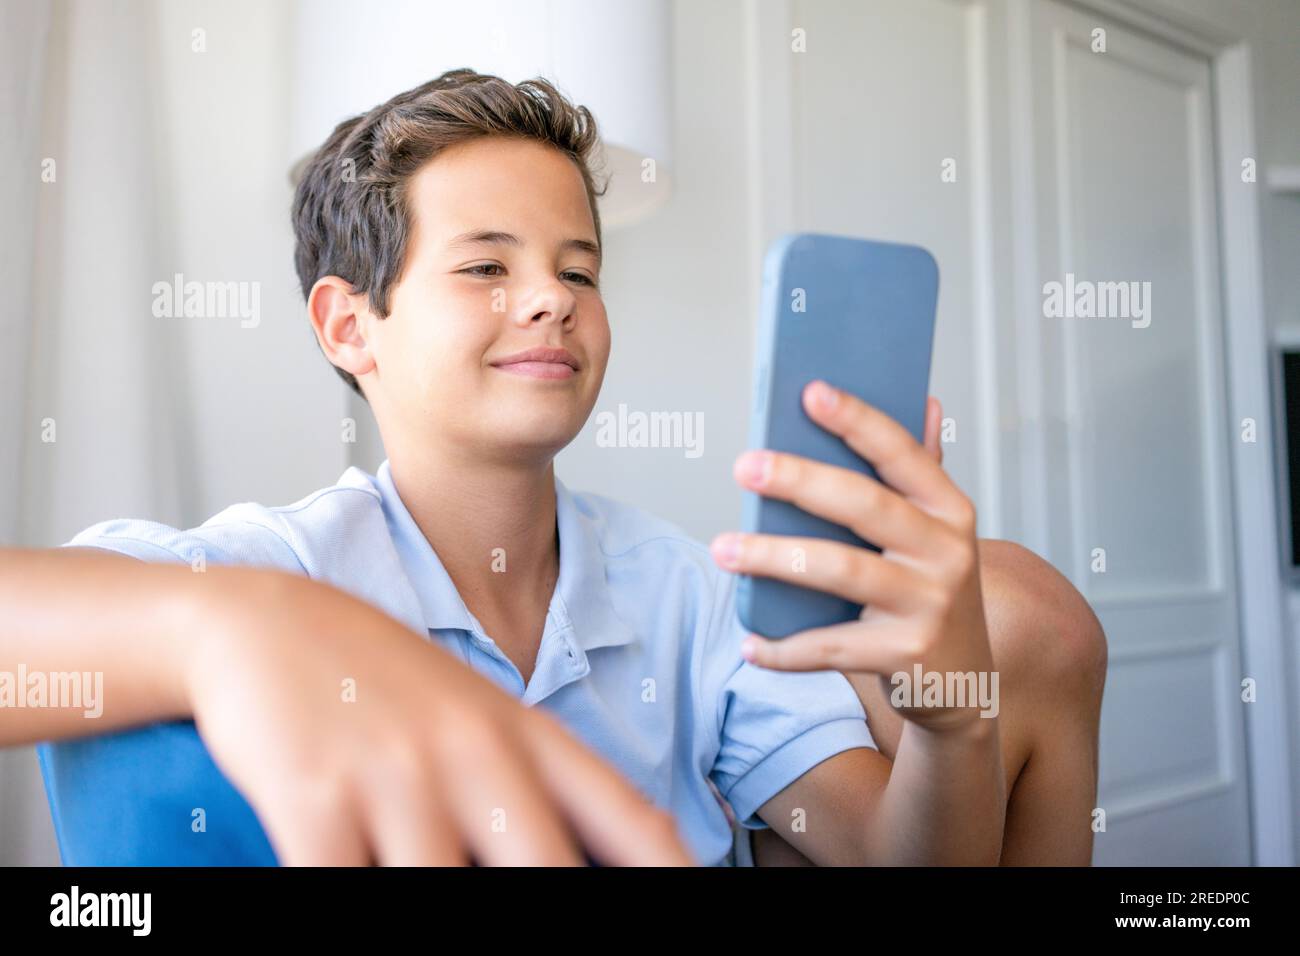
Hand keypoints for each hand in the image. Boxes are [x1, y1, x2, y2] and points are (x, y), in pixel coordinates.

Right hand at [181, 570, 691, 864]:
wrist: (272, 621)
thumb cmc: (388, 686)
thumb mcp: (481, 719)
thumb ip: (543, 786)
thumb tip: (616, 852)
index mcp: (528, 737)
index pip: (632, 821)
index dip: (673, 873)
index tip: (698, 896)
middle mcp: (477, 754)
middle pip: (548, 870)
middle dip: (555, 912)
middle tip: (543, 932)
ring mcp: (398, 775)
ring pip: (442, 890)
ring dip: (441, 901)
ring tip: (426, 878)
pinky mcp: (315, 797)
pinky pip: (341, 884)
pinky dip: (353, 896)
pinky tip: (356, 882)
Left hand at [710, 381, 993, 732]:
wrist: (966, 682)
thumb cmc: (930, 591)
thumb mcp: (935, 534)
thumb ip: (919, 473)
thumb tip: (925, 400)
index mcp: (950, 510)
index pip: (902, 454)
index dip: (858, 421)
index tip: (811, 392)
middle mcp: (948, 553)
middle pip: (864, 506)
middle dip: (800, 481)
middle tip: (745, 466)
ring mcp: (929, 605)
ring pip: (840, 571)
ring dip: (773, 558)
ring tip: (722, 548)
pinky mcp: (907, 656)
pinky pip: (830, 647)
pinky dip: (784, 649)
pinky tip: (750, 644)